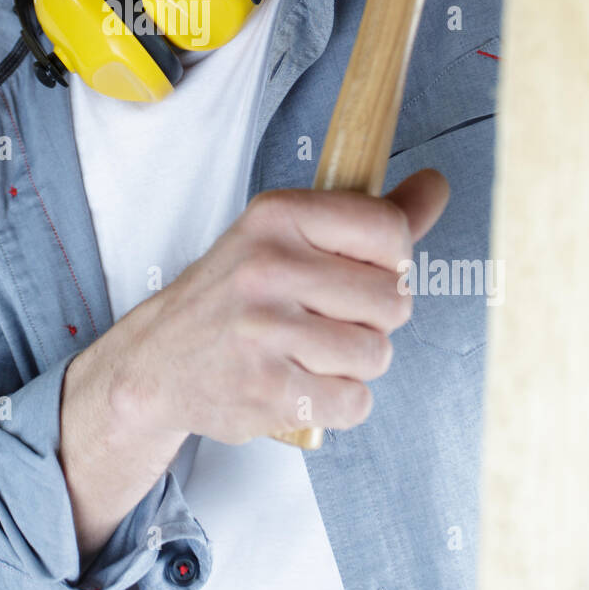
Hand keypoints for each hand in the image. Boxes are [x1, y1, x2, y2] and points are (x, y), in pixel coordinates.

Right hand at [121, 168, 449, 443]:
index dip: (392, 260)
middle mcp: (268, 268)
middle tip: (325, 317)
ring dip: (354, 362)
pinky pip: (354, 402)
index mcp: (276, 216)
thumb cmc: (233, 296)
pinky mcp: (267, 390)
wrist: (157, 362)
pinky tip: (301, 383)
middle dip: (372, 318)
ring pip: (377, 355)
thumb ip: (369, 217)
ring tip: (308, 351)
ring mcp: (265, 331)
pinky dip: (337, 401)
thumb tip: (433, 187)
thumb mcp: (286, 236)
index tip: (361, 269)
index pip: (389, 231)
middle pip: (394, 301)